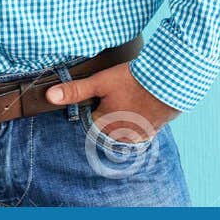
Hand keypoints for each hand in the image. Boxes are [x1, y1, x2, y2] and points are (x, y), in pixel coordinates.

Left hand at [44, 62, 180, 140]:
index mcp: (104, 127)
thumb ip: (75, 91)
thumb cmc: (133, 82)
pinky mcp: (151, 133)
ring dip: (124, 116)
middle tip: (119, 93)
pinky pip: (138, 129)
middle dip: (109, 111)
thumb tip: (49, 97)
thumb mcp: (100, 82)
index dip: (95, 103)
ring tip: (131, 98)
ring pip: (122, 127)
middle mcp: (119, 138)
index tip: (104, 93)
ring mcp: (137, 137)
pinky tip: (142, 104)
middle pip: (106, 124)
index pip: (90, 118)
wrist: (169, 83)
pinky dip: (138, 119)